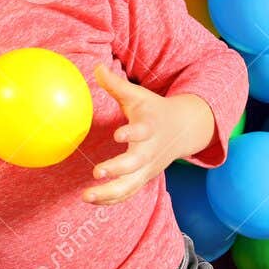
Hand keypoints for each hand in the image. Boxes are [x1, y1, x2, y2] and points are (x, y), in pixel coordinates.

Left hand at [84, 66, 215, 204]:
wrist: (183, 130)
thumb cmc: (153, 110)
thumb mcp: (138, 95)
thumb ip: (116, 85)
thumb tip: (95, 67)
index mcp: (149, 128)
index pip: (142, 131)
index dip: (131, 133)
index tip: (118, 134)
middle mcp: (150, 152)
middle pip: (136, 164)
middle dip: (118, 170)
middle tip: (97, 173)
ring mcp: (148, 168)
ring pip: (131, 185)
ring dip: (110, 193)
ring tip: (86, 196)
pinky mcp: (143, 178)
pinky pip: (128, 193)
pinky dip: (111, 199)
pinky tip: (91, 201)